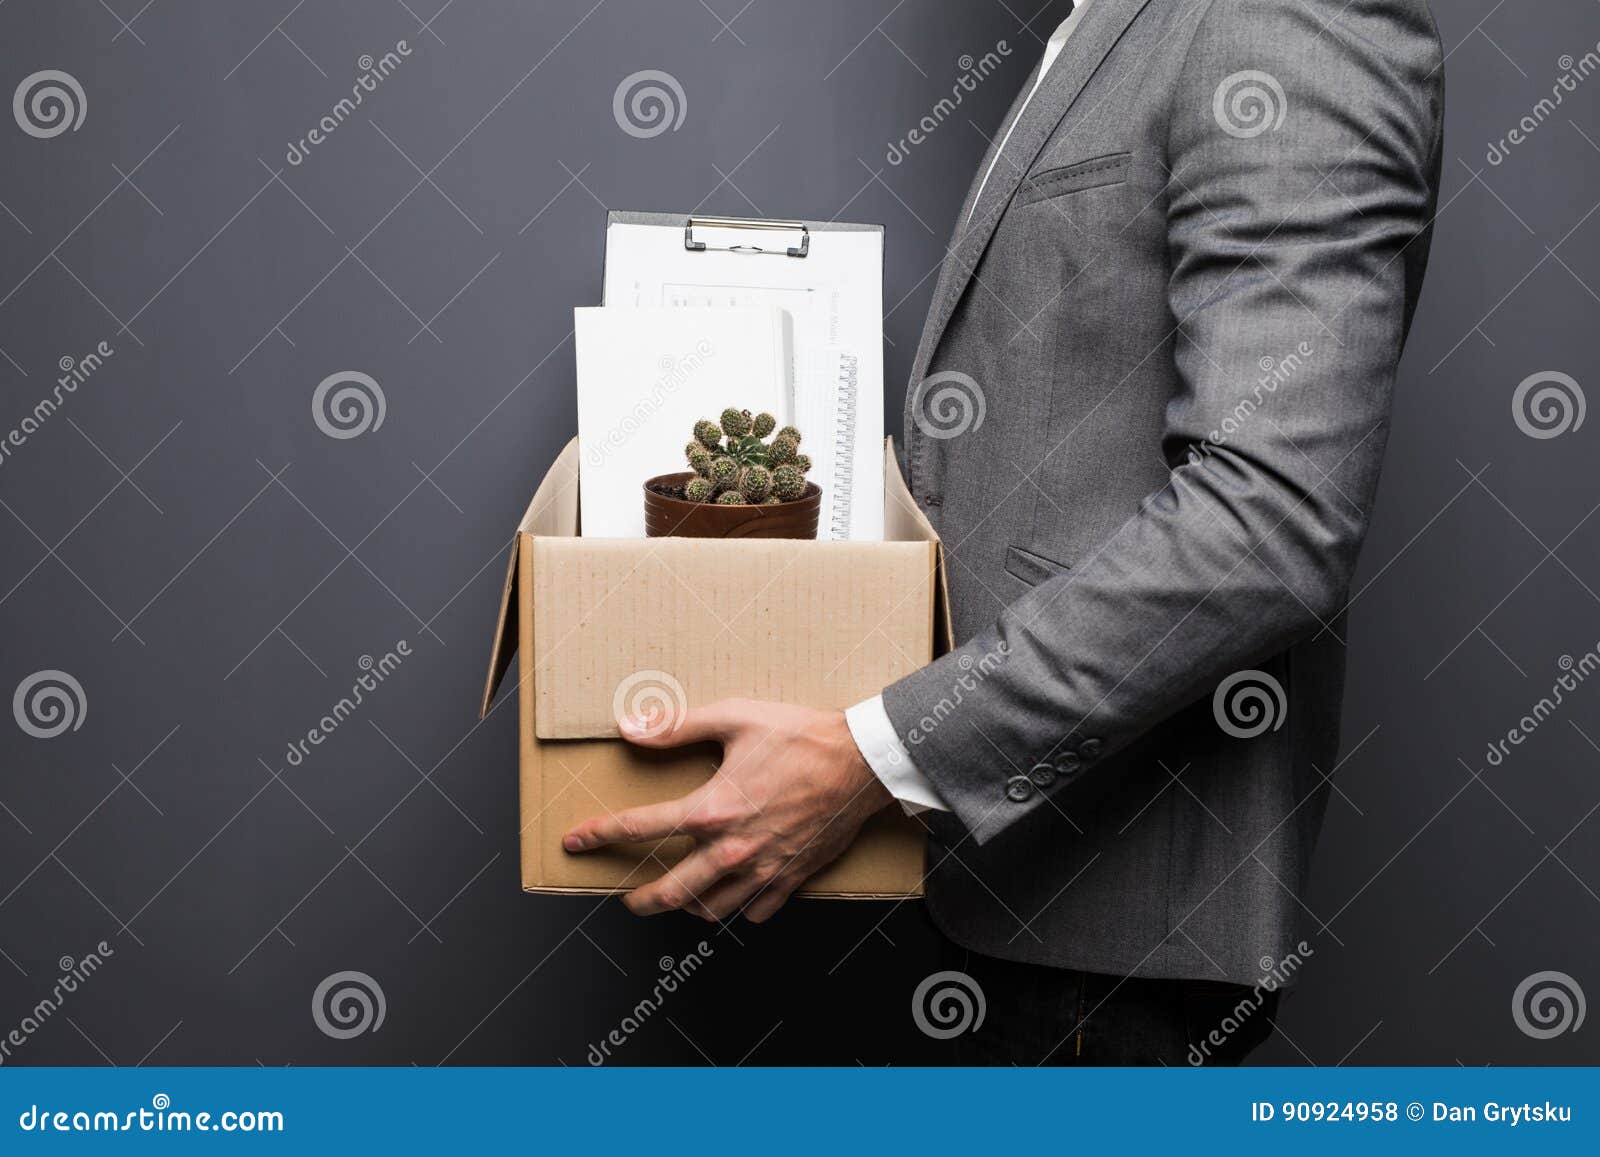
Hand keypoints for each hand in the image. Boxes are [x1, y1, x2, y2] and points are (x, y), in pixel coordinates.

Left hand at [562, 698, 892, 922]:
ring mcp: (763, 869)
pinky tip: (735, 894)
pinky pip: (756, 911)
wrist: (862, 761)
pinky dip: (740, 907)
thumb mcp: (735, 717)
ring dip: (688, 908)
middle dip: (640, 901)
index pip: (638, 828)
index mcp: (711, 809)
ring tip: (679, 899)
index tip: (575, 841)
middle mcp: (731, 849)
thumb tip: (629, 728)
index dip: (598, 835)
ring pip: (712, 910)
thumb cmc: (801, 736)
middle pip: (670, 893)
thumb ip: (677, 726)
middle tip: (628, 899)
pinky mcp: (792, 877)